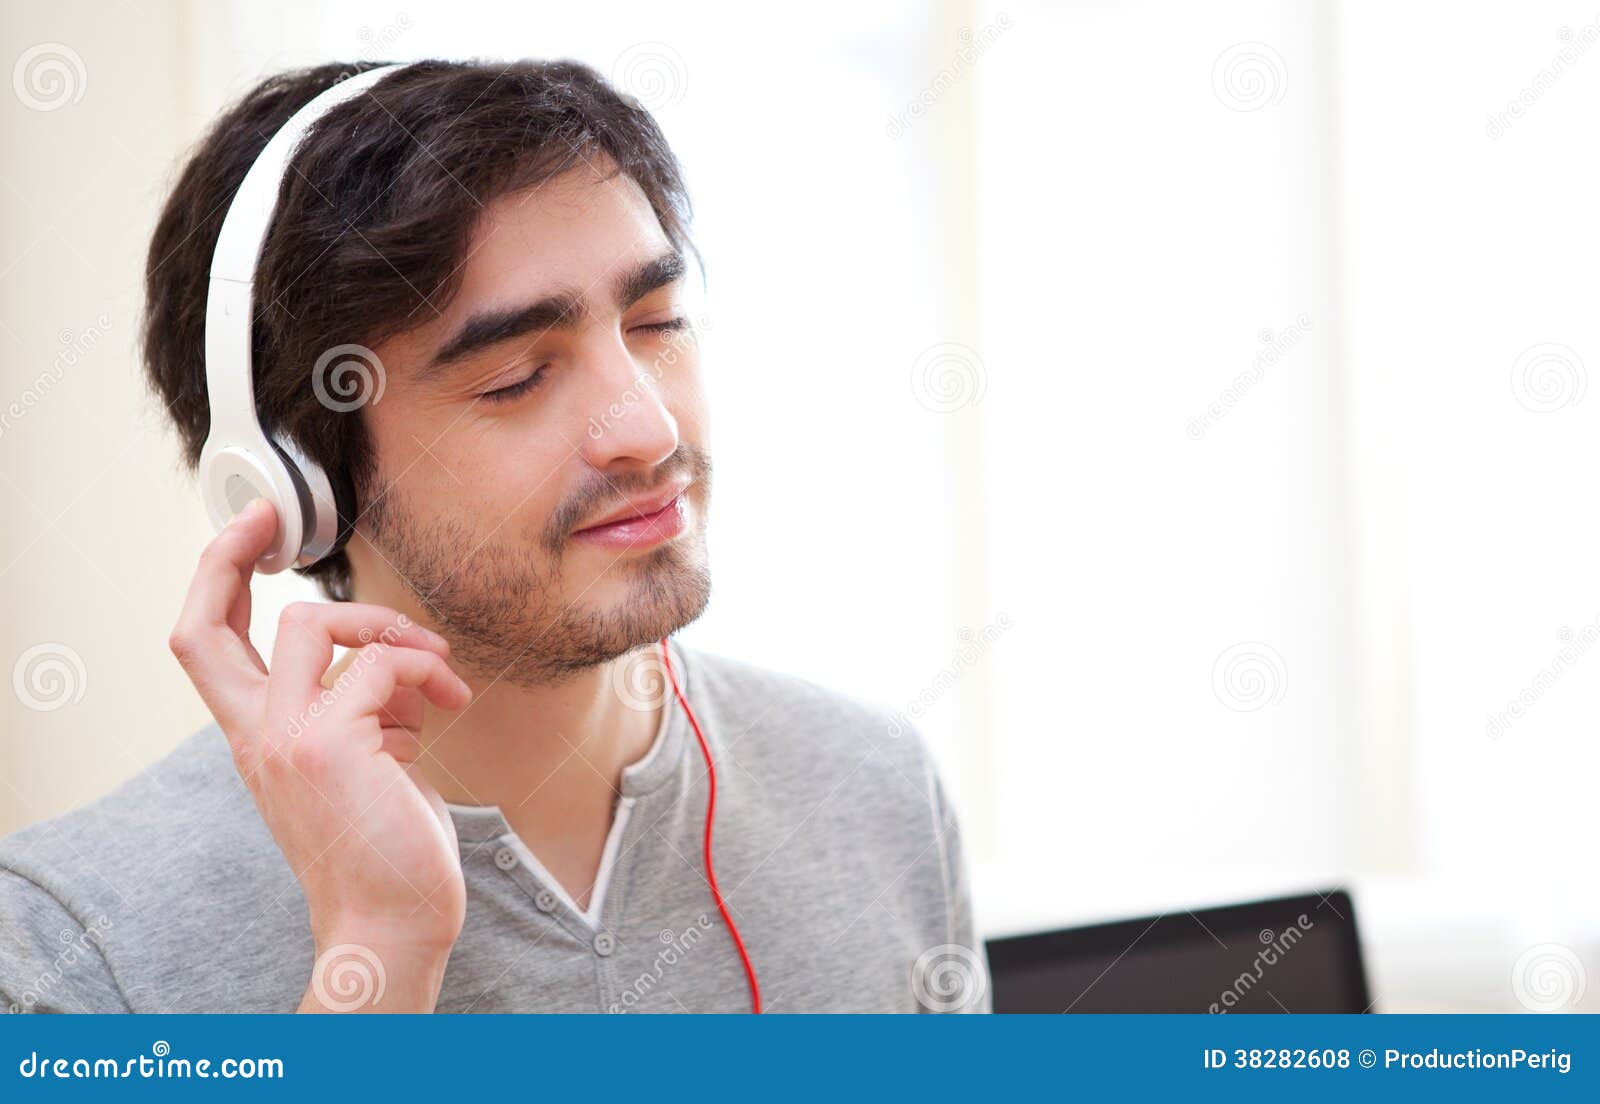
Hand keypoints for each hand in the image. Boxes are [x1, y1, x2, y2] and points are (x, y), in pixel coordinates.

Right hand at [167, 498, 472, 1011]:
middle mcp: (258, 735)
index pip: (203, 650)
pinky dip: (427, 672)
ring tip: (439, 672)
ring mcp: (288, 737)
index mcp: (258, 738)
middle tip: (275, 524)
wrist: (392, 922)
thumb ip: (358, 709)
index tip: (247, 531)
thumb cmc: (387, 848)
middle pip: (204, 626)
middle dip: (228, 556)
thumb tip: (394, 662)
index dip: (213, 582)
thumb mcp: (362, 764)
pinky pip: (383, 663)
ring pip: (312, 622)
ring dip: (389, 629)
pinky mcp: (333, 741)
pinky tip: (451, 707)